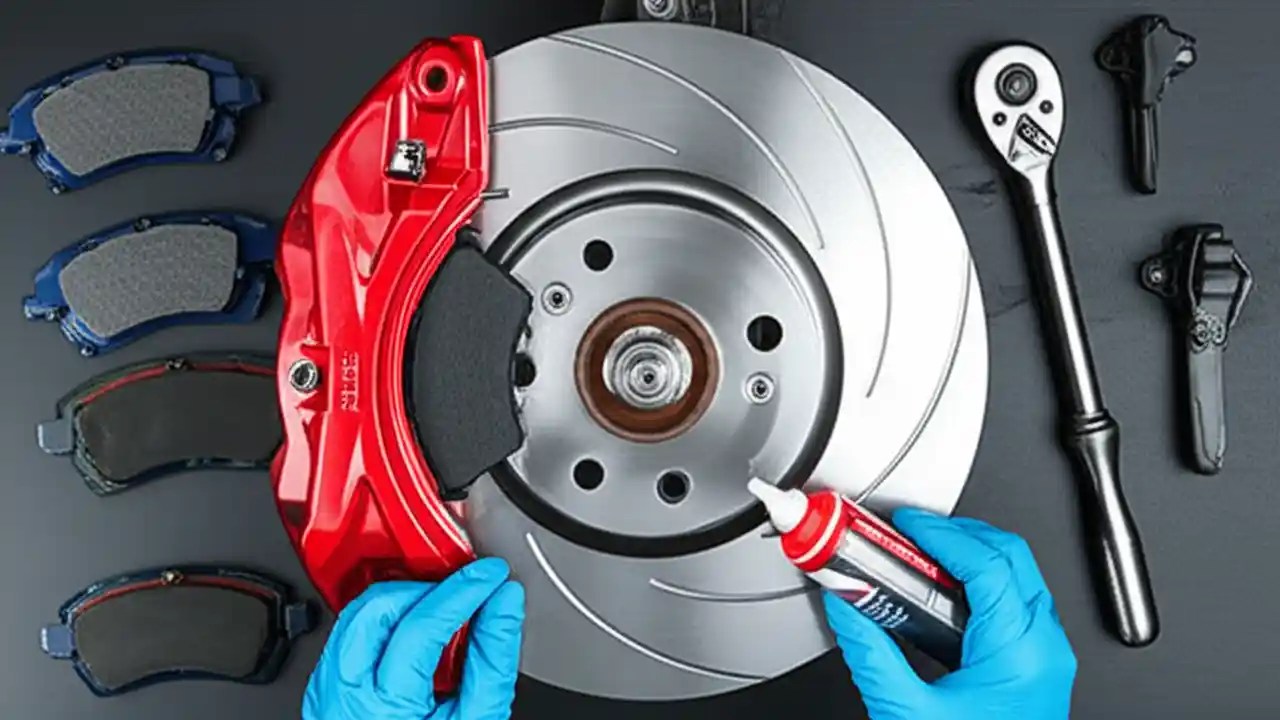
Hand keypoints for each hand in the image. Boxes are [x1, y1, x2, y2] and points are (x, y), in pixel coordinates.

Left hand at [303, 558, 524, 719]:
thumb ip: (492, 658)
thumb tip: (504, 604)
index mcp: (383, 710)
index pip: (421, 624)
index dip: (463, 590)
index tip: (491, 576)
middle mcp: (342, 697)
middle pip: (378, 607)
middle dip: (428, 586)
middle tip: (466, 587)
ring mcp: (326, 692)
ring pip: (359, 614)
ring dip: (405, 598)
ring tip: (446, 607)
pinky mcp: (324, 689)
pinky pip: (352, 635)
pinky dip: (388, 621)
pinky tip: (419, 631)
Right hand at [824, 509, 1075, 719]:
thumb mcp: (905, 712)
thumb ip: (870, 652)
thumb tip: (844, 605)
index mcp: (1020, 653)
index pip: (988, 562)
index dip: (941, 532)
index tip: (905, 523)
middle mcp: (1044, 648)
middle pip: (1010, 556)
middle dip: (955, 533)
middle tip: (907, 533)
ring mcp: (1046, 657)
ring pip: (1016, 576)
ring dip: (967, 557)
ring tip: (917, 560)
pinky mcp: (1037, 667)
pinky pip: (1014, 604)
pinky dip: (977, 584)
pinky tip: (938, 597)